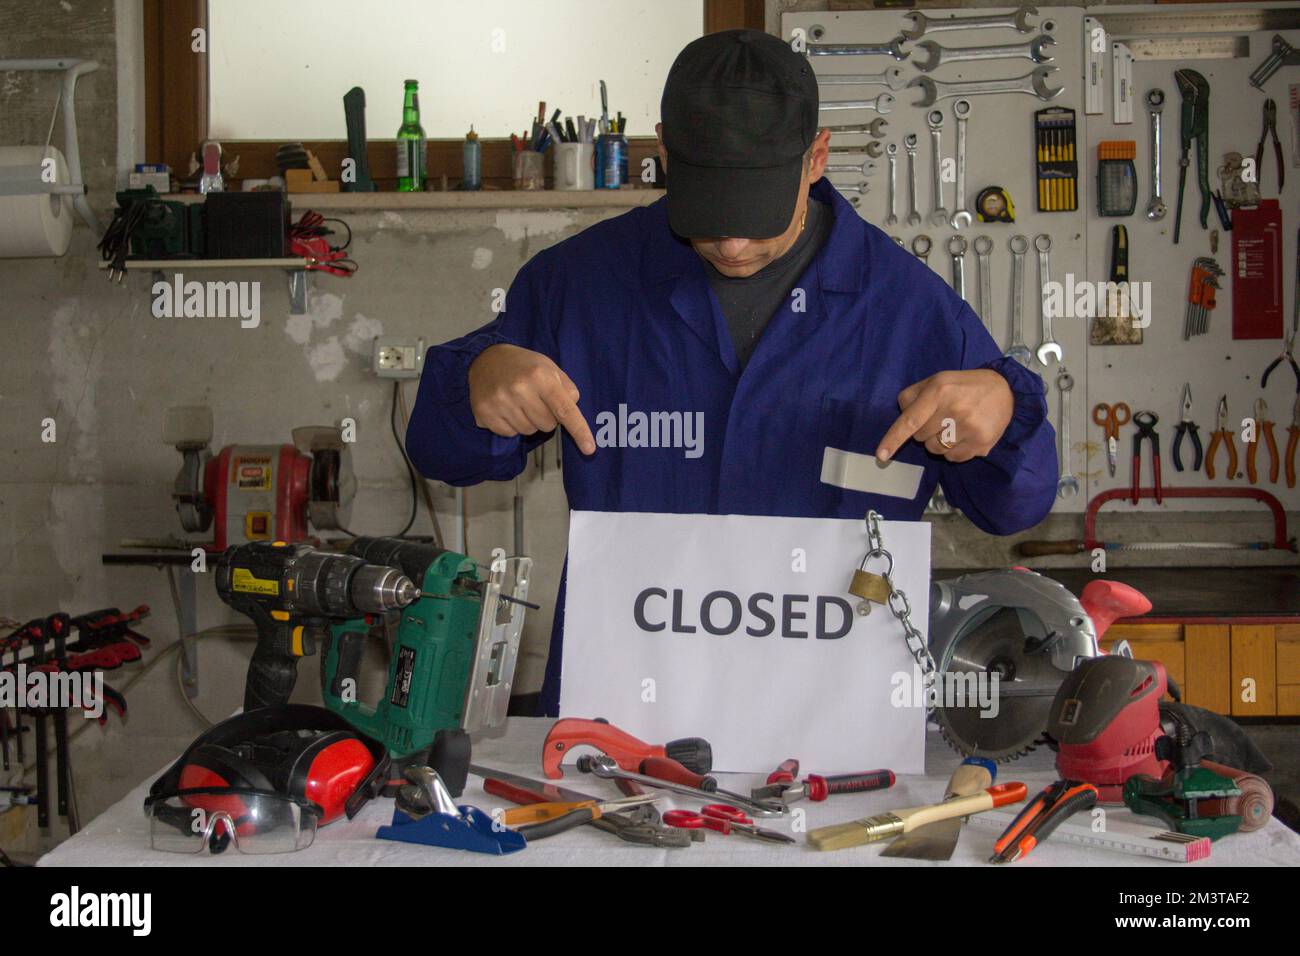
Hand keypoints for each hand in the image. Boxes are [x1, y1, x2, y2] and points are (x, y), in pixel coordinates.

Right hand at [468, 344, 595, 453]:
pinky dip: (511, 425)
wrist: (485, 359)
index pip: (564, 410)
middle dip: (546, 416)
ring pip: (529, 431)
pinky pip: (509, 434)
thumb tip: (572, 411)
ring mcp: (500, 402)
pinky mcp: (484, 413)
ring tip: (519, 402)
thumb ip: (567, 389)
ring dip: (528, 421)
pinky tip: (506, 407)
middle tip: (535, 399)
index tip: (590, 448)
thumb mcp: (550, 368)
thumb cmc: (524, 365)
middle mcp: (520, 389)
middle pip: (548, 425)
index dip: (579, 430)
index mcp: (541, 376)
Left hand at [876, 369, 1012, 463]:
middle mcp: (954, 410)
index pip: (911, 420)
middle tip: (942, 416)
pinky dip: (953, 451)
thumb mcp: (936, 380)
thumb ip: (914, 395)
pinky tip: (965, 435)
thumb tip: (902, 415)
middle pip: (920, 437)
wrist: (1004, 390)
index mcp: (939, 391)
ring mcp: (969, 428)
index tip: (881, 455)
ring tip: (954, 426)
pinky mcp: (981, 443)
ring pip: (934, 450)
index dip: (894, 439)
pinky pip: (952, 458)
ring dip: (939, 442)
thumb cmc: (963, 386)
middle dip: (925, 430)